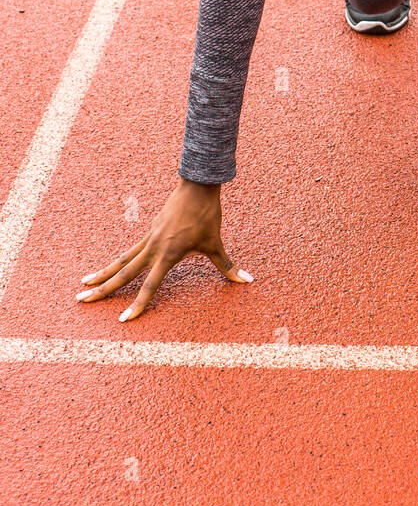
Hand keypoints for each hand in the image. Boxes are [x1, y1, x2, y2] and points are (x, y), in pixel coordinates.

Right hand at [76, 178, 252, 320]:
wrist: (196, 186)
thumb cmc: (207, 215)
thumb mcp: (216, 243)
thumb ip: (228, 266)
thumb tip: (248, 281)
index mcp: (168, 254)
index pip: (150, 285)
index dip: (138, 304)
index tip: (124, 319)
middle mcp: (153, 247)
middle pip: (123, 273)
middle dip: (102, 289)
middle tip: (81, 300)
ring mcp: (149, 238)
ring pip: (121, 260)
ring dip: (102, 273)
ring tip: (82, 284)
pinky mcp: (149, 231)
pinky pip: (129, 251)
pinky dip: (117, 261)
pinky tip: (107, 268)